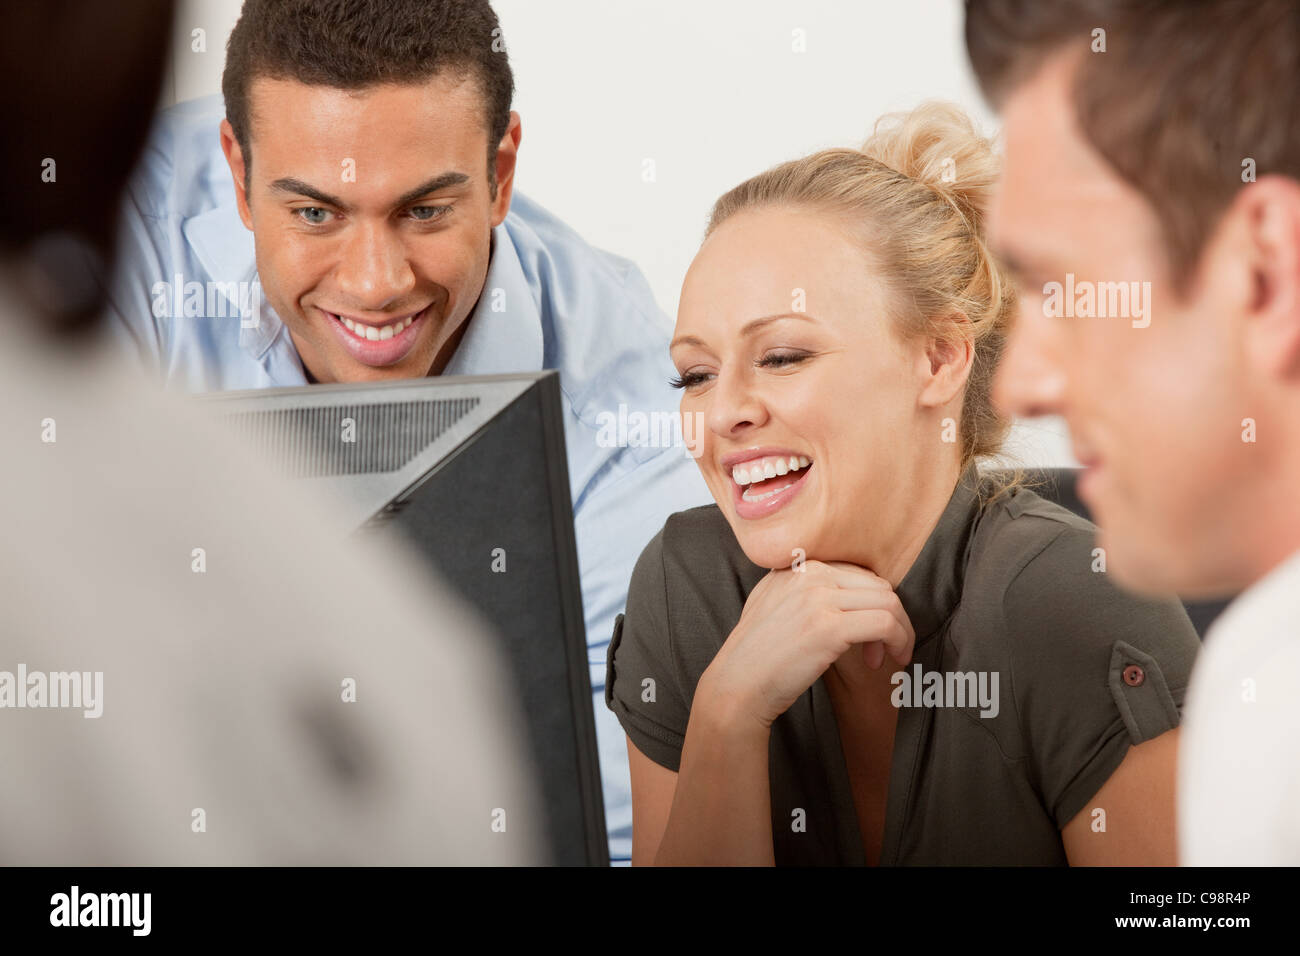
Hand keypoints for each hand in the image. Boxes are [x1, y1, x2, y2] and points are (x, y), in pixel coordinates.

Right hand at [701, 560, 914, 731]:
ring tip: (889, 657)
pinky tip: (884, 662)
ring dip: (900, 631)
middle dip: (890, 617)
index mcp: (797, 566)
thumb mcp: (773, 605)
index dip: (870, 604)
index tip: (868, 632)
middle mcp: (809, 574)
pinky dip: (898, 642)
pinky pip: (885, 625)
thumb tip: (847, 595)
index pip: (858, 574)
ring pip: (888, 603)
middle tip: (880, 650)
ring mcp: (818, 598)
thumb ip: (803, 591)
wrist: (737, 684)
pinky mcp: (829, 627)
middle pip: (878, 586)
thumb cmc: (758, 656)